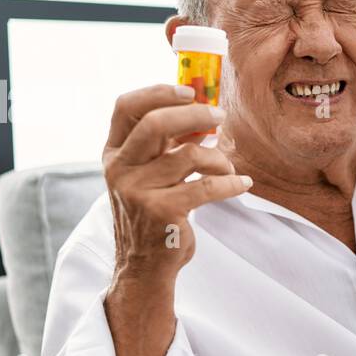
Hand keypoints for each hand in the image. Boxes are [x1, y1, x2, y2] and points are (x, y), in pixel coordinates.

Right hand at [103, 84, 252, 282]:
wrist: (145, 264)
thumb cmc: (153, 212)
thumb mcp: (150, 173)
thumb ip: (167, 142)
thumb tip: (200, 108)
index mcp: (114, 153)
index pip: (126, 107)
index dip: (158, 92)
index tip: (189, 91)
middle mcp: (119, 169)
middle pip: (155, 123)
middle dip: (194, 114)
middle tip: (220, 117)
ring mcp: (137, 191)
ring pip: (189, 155)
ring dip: (218, 158)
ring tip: (227, 167)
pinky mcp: (161, 211)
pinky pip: (206, 186)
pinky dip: (231, 182)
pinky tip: (242, 184)